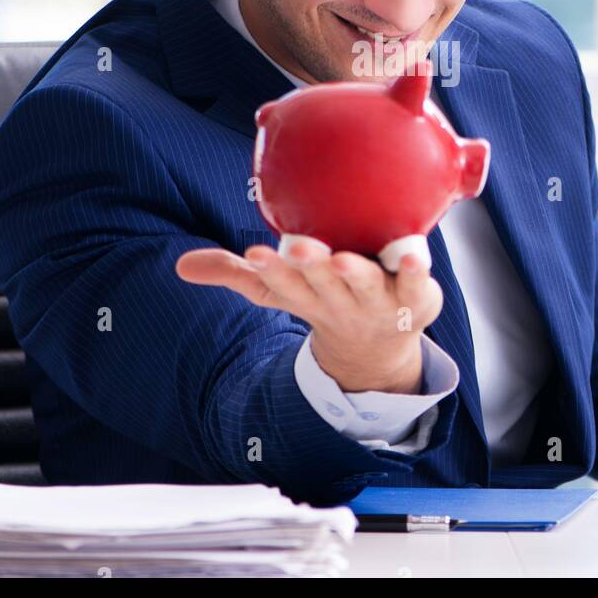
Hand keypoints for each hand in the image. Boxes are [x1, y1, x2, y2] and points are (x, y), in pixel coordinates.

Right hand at [174, 239, 442, 393]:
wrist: (377, 348)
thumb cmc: (324, 301)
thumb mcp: (279, 290)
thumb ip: (235, 273)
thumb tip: (182, 265)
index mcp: (306, 295)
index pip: (283, 285)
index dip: (271, 270)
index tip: (256, 254)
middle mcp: (339, 300)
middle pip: (321, 284)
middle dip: (309, 268)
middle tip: (297, 250)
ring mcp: (378, 301)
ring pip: (363, 285)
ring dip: (352, 273)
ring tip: (340, 259)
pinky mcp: (414, 298)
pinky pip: (415, 285)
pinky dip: (415, 273)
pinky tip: (415, 256)